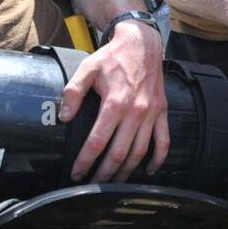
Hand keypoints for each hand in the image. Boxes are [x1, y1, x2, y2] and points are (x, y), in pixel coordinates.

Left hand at [60, 20, 168, 182]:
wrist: (141, 44)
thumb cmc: (112, 57)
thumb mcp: (87, 68)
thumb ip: (73, 92)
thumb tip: (64, 116)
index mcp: (115, 103)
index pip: (97, 141)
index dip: (85, 160)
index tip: (76, 172)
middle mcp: (135, 112)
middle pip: (119, 153)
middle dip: (104, 173)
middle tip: (91, 184)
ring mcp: (151, 114)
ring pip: (140, 152)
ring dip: (126, 172)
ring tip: (113, 183)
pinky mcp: (162, 112)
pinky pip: (164, 141)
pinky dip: (158, 160)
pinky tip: (147, 170)